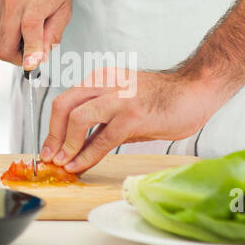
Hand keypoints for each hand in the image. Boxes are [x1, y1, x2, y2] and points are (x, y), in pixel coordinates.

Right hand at [0, 0, 71, 70]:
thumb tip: (40, 59)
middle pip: (5, 47)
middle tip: (34, 51)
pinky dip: (9, 31)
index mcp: (34, 2)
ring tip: (28, 20)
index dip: (30, 51)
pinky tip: (17, 15)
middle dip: (19, 58)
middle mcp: (10, 3)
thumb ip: (53, 34)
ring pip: (2, 42)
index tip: (30, 66)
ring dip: (16, 41)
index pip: (30, 30)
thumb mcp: (65, 7)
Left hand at [40, 69, 227, 173]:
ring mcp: (117, 98)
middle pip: (62, 106)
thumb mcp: (124, 107)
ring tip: (63, 164)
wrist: (195, 91)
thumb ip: (102, 124)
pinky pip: (101, 138)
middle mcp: (104, 83)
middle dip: (52, 135)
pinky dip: (87, 154)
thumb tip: (79, 148)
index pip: (65, 102)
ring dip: (66, 145)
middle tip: (50, 156)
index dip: (53, 128)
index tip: (49, 147)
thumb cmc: (162, 99)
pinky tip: (81, 165)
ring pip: (76, 119)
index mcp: (99, 79)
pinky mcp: (131, 115)